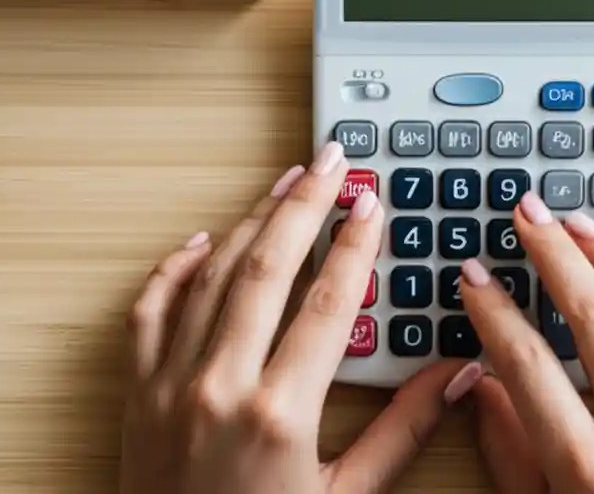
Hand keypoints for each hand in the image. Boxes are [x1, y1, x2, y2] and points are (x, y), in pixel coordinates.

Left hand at [120, 142, 482, 493]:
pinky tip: (203, 241)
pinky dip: (175, 269)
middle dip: (304, 205)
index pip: (329, 302)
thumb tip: (456, 376)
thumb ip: (401, 433)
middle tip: (331, 161)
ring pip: (211, 277)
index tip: (372, 204)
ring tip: (282, 183)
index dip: (355, 245)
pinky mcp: (137, 395)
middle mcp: (219, 387)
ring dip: (250, 222)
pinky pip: (149, 311)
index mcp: (280, 412)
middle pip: (268, 268)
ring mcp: (170, 385)